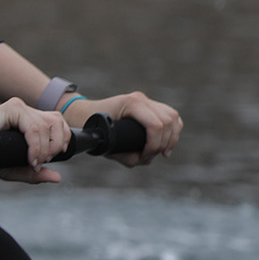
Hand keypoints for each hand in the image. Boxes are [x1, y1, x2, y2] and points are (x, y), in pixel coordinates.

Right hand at [0, 98, 71, 182]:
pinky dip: (37, 145)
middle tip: (43, 161)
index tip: (51, 158)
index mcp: (31, 120)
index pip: (58, 123)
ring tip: (35, 162)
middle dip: (57, 144)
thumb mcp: (14, 168)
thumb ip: (34, 174)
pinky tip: (31, 158)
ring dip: (46, 148)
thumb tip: (58, 178)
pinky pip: (34, 128)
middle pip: (57, 122)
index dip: (61, 140)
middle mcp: (28, 111)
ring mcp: (20, 108)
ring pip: (47, 126)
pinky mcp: (13, 108)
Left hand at [67, 91, 181, 166]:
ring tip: (164, 152)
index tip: (145, 157)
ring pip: (173, 117)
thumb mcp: (105, 144)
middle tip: (152, 156)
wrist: (84, 114)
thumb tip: (146, 160)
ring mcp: (147, 100)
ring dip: (172, 137)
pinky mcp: (150, 105)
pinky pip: (171, 116)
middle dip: (163, 143)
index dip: (155, 145)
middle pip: (168, 121)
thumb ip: (126, 156)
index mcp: (130, 103)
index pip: (156, 125)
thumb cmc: (92, 128)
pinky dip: (173, 130)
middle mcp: (141, 99)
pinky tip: (168, 143)